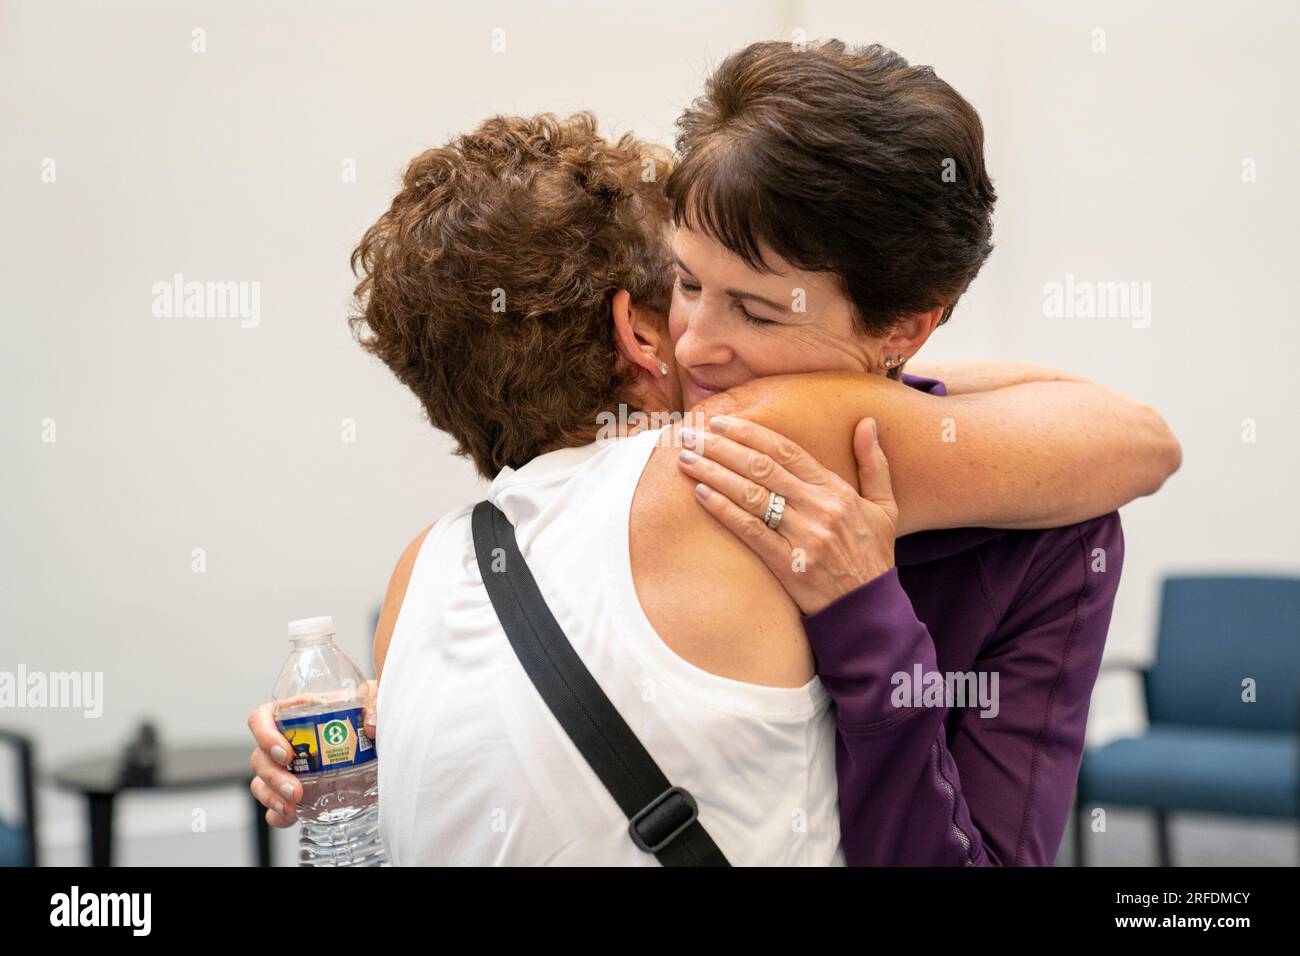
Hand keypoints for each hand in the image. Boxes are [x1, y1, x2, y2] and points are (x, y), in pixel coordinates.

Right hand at [247, 678, 378, 826]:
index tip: (286, 754)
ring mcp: (287, 769)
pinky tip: (291, 817)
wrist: (376, 746)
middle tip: (296, 791)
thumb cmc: (364, 716)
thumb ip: (373, 704)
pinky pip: (273, 806)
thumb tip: (371, 725)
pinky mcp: (294, 792)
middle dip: (274, 777)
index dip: (264, 735)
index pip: (261, 719)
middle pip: (260, 758)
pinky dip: (278, 814)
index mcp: (297, 714)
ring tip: (293, 807)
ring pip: (261, 783)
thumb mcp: (371, 700)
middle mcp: (285, 741)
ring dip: (272, 798)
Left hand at [676, 415, 897, 615]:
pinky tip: (701, 493)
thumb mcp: (884, 507)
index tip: (721, 422)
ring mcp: (803, 536)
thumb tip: (867, 422)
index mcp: (836, 491)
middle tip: (691, 434)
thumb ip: (874, 464)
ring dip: (714, 472)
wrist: (868, 611)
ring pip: (751, 494)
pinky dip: (723, 509)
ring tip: (687, 459)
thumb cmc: (872, 556)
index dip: (750, 433)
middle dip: (721, 447)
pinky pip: (750, 530)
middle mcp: (819, 508)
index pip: (786, 451)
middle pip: (761, 467)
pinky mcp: (788, 564)